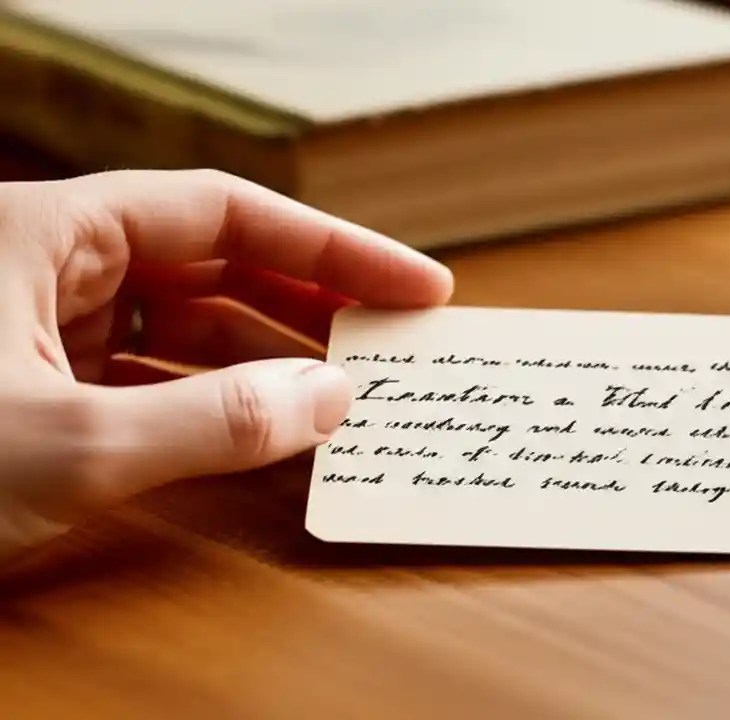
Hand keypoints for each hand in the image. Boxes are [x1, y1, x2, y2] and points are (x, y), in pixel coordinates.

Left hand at [0, 169, 451, 562]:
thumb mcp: (72, 444)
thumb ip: (213, 419)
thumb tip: (330, 399)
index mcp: (47, 232)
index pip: (224, 213)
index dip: (332, 248)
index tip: (416, 286)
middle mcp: (48, 266)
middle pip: (211, 266)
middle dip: (306, 307)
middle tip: (391, 344)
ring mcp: (37, 329)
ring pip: (182, 327)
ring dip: (264, 365)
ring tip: (342, 399)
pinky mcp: (34, 390)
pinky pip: (146, 380)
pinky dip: (210, 407)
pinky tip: (268, 438)